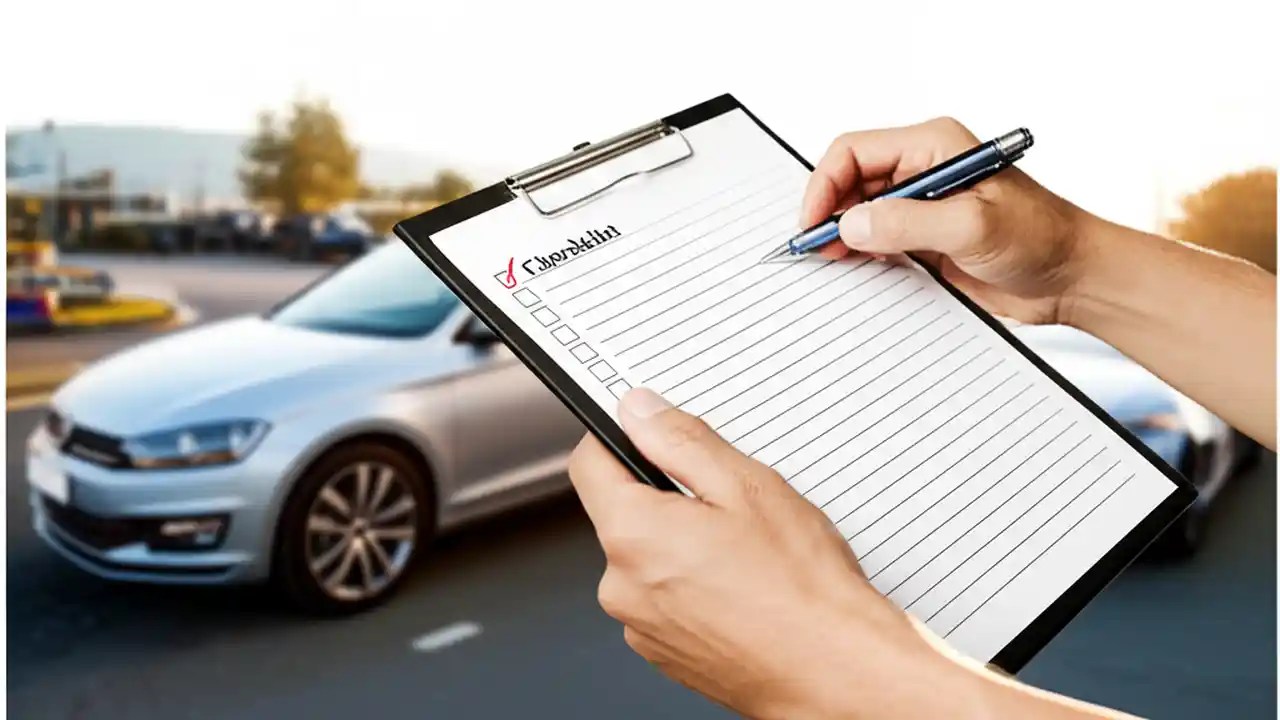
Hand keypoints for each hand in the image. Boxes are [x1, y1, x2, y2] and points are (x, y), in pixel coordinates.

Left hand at [569, 388, 965, 718]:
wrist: (835, 673)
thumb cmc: (802, 589)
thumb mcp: (746, 486)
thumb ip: (680, 441)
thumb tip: (639, 412)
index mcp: (634, 535)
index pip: (590, 464)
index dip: (619, 438)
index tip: (648, 432)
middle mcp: (622, 586)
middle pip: (622, 513)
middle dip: (665, 497)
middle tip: (726, 502)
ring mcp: (640, 626)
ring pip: (646, 558)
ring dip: (681, 544)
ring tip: (744, 553)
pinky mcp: (663, 652)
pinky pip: (663, 598)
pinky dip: (692, 585)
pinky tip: (741, 587)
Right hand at [803, 117, 1092, 325]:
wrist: (1072, 278)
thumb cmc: (1041, 238)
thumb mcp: (971, 226)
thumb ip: (907, 223)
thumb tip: (850, 224)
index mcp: (934, 145)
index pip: (855, 151)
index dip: (825, 185)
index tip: (813, 223)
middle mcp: (924, 170)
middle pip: (850, 182)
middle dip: (827, 212)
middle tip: (815, 249)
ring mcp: (922, 206)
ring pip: (858, 213)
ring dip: (841, 236)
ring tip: (831, 262)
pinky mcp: (924, 239)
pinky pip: (876, 242)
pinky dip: (858, 255)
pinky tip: (855, 271)